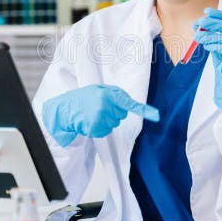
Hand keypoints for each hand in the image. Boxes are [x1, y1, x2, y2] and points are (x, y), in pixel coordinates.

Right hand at [42, 84, 159, 146]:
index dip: (143, 110)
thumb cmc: (82, 98)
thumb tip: (127, 103)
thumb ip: (114, 94)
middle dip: (113, 111)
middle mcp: (106, 107)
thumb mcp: (98, 90)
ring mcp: (101, 119)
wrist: (65, 110)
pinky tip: (90, 121)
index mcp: (108, 95)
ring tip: (92, 114)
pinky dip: (100, 127)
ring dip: (106, 120)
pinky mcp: (97, 129)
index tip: (156, 115)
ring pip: (114, 123)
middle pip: (121, 114)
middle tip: (99, 107)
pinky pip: (106, 130)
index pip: (128, 103)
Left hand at [194, 8, 221, 112]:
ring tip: (198, 37)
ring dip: (210, 36)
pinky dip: (215, 46)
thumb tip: (197, 25)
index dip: (219, 14)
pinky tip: (207, 46)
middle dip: (213, 23)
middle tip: (200, 23)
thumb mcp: (216, 45)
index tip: (206, 11)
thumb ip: (210, 34)